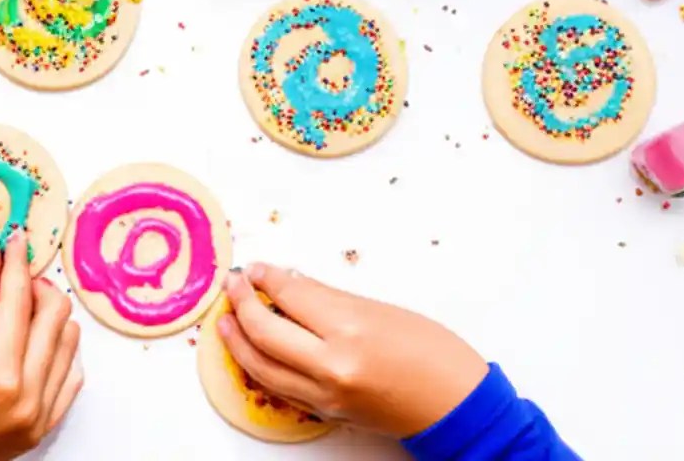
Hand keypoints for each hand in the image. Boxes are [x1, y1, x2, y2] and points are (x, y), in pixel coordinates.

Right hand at [0, 234, 82, 460]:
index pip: (19, 303)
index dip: (17, 265)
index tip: (16, 242)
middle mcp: (28, 397)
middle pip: (55, 318)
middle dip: (37, 287)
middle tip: (16, 276)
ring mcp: (41, 415)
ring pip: (69, 344)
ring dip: (51, 317)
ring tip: (23, 308)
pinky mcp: (45, 427)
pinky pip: (72, 377)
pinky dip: (60, 352)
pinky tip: (36, 341)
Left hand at [216, 264, 486, 436]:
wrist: (458, 407)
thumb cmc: (435, 353)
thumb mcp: (382, 311)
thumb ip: (328, 299)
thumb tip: (287, 284)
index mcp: (350, 330)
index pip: (290, 297)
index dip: (265, 278)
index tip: (254, 268)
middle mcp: (332, 366)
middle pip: (265, 332)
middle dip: (241, 304)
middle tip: (233, 285)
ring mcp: (326, 395)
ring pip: (262, 366)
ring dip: (237, 340)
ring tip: (225, 320)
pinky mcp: (325, 413)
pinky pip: (278, 387)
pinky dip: (259, 366)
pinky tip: (251, 350)